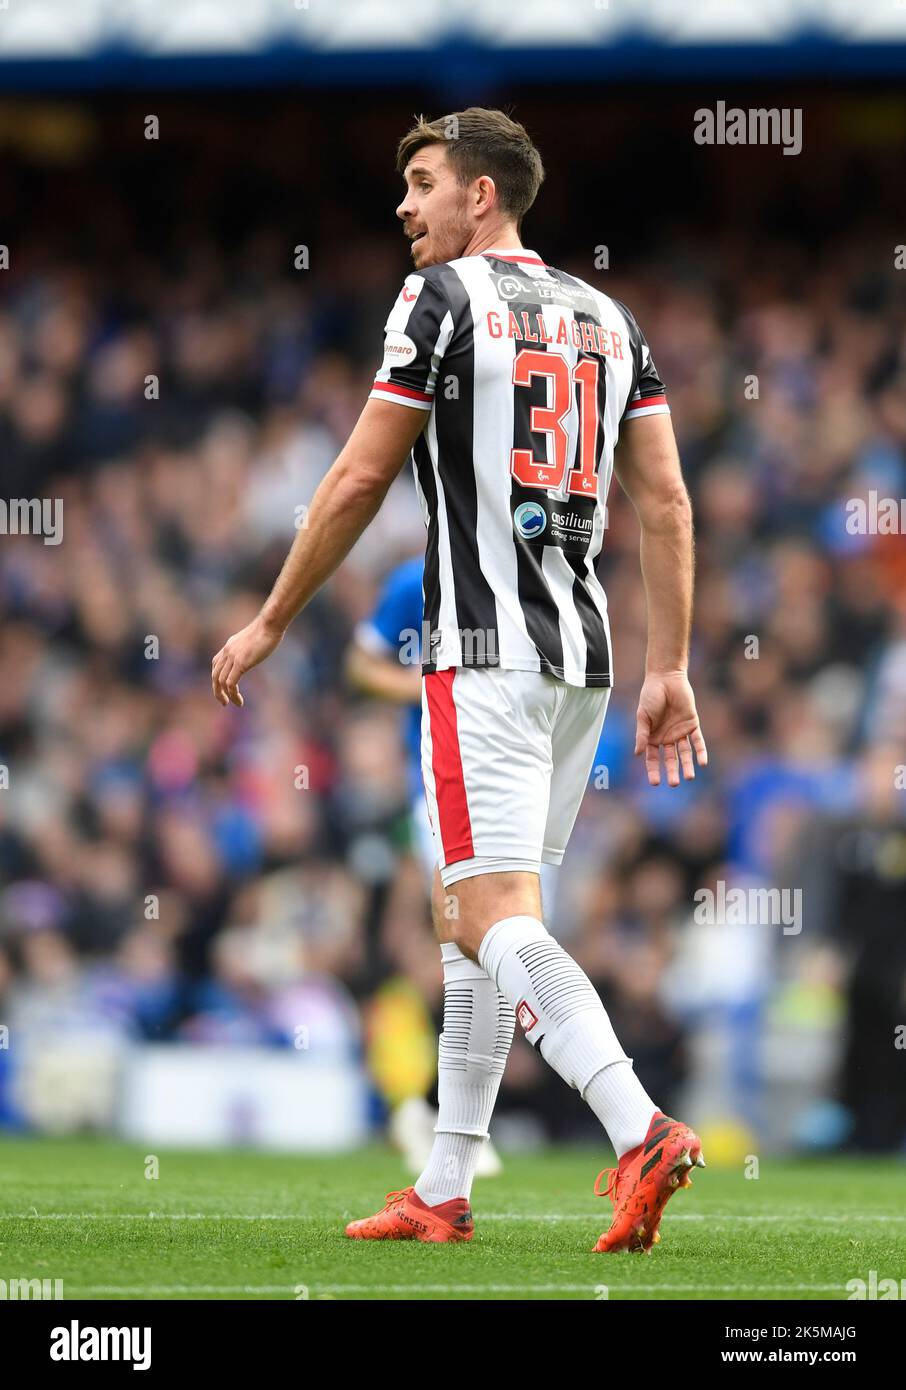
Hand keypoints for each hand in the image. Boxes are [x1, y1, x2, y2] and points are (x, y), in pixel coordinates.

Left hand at [211, 614, 283, 707]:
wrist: (269, 624)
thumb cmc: (268, 629)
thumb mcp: (254, 638)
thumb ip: (250, 646)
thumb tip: (254, 651)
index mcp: (229, 646)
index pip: (216, 664)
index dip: (218, 678)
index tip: (225, 688)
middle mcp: (227, 651)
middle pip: (215, 675)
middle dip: (217, 690)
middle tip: (224, 702)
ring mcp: (232, 657)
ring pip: (221, 682)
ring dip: (226, 696)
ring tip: (235, 704)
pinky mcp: (240, 663)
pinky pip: (231, 683)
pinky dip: (233, 695)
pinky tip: (239, 701)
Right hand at [634, 670, 707, 786]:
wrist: (666, 679)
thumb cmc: (651, 696)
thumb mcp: (643, 716)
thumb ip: (642, 734)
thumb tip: (637, 753)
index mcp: (653, 738)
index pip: (653, 759)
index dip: (653, 771)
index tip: (655, 783)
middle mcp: (667, 738)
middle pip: (670, 759)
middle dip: (672, 771)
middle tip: (674, 783)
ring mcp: (680, 732)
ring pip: (685, 753)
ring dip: (687, 765)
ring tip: (689, 778)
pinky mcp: (692, 724)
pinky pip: (697, 741)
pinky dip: (700, 751)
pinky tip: (702, 762)